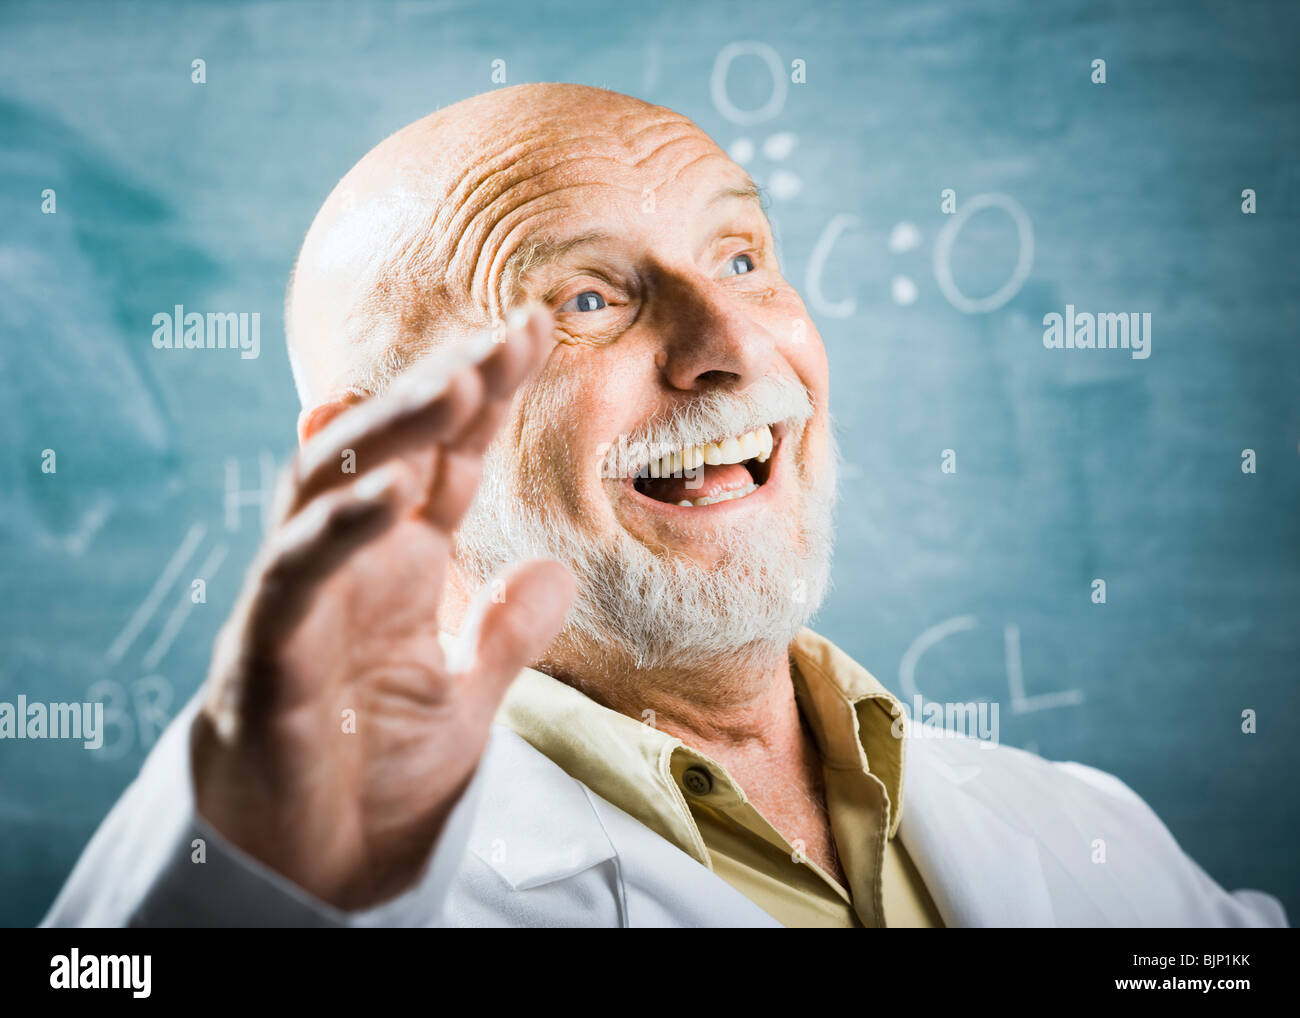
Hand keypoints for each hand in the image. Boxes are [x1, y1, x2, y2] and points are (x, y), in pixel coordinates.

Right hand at [190, 307, 573, 910]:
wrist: (307, 862)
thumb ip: (504, 634)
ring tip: (461, 382)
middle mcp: (351, 561)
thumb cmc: (371, 768)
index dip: (486, 394)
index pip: (447, 458)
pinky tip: (392, 494)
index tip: (537, 330)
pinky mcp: (269, 648)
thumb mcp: (464, 698)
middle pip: (393, 449)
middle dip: (449, 385)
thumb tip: (556, 571)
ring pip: (332, 484)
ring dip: (395, 432)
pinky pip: (299, 574)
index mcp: (401, 562)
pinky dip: (340, 529)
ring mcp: (305, 596)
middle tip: (511, 331)